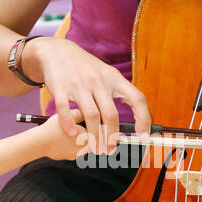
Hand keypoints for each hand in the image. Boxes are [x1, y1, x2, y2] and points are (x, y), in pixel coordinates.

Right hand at [29, 37, 151, 154]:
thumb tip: (138, 119)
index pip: (137, 99)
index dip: (143, 118)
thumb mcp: (107, 75)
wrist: (57, 52)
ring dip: (94, 136)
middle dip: (112, 137)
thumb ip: (120, 93)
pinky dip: (69, 125)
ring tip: (95, 149)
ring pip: (90, 116)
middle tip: (110, 150)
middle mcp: (98, 81)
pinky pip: (65, 110)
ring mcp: (79, 84)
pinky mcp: (61, 87)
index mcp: (114, 78)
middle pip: (111, 114)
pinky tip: (72, 133)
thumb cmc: (87, 68)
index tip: (143, 135)